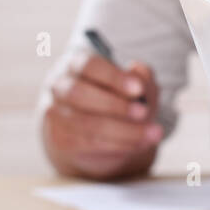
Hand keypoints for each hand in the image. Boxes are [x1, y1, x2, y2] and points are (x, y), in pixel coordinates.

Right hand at [42, 51, 161, 178]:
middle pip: (79, 93)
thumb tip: (138, 69)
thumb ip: (142, 78)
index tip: (139, 89)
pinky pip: (89, 144)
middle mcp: (60, 86)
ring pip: (85, 123)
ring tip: (152, 134)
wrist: (98, 131)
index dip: (113, 77)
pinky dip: (119, 145)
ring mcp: (57, 114)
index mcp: (77, 64)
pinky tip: (140, 144)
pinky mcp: (61, 139)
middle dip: (114, 105)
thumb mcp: (136, 86)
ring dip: (123, 131)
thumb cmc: (120, 99)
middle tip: (143, 112)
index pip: (89, 66)